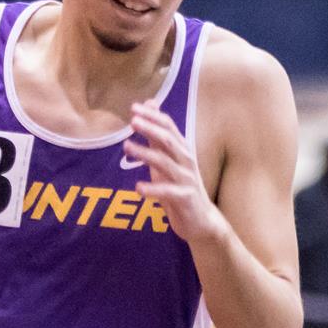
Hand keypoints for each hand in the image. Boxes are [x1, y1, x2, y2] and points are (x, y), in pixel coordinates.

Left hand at [125, 103, 225, 247]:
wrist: (201, 220)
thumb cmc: (180, 187)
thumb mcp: (168, 161)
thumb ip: (158, 138)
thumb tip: (150, 107)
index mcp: (182, 150)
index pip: (168, 127)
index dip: (152, 116)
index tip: (134, 107)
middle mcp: (186, 161)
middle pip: (169, 140)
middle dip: (151, 129)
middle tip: (133, 121)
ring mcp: (186, 180)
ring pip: (166, 163)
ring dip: (145, 154)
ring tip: (126, 147)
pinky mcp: (185, 198)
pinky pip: (167, 192)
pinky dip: (152, 189)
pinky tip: (138, 187)